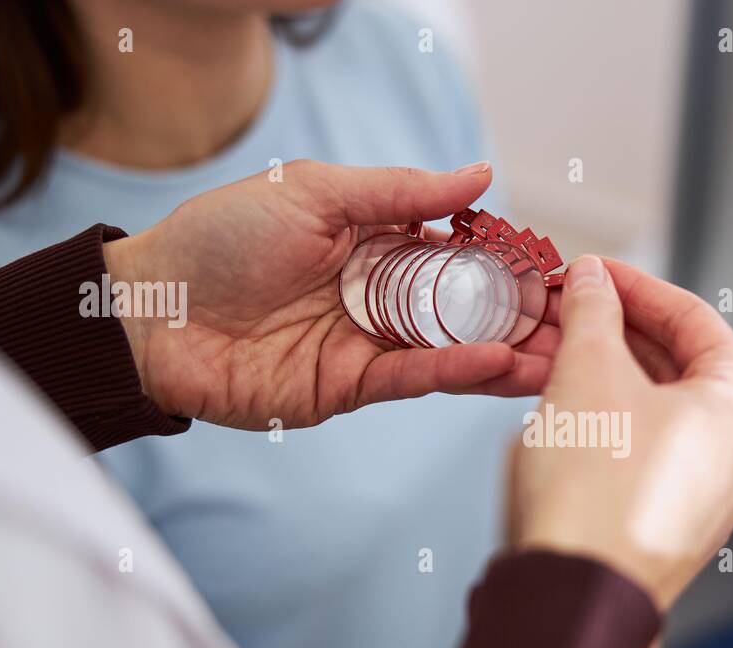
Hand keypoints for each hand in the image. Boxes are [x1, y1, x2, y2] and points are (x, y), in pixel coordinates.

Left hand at [104, 160, 550, 428]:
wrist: (149, 311)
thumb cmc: (220, 238)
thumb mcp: (315, 192)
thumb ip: (401, 191)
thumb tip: (481, 175)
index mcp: (376, 243)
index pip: (461, 254)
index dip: (510, 263)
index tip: (561, 272)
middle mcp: (381, 296)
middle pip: (468, 309)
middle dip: (525, 318)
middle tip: (582, 326)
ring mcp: (368, 344)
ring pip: (452, 350)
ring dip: (509, 353)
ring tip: (564, 356)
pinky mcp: (348, 387)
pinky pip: (414, 378)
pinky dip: (457, 372)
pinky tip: (501, 363)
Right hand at [511, 255, 732, 610]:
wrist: (570, 597)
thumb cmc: (594, 499)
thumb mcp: (588, 373)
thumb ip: (593, 313)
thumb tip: (592, 283)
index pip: (695, 320)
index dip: (637, 285)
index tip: (594, 272)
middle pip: (682, 366)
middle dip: (622, 330)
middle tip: (575, 307)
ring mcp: (707, 496)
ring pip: (661, 410)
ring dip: (611, 374)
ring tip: (563, 353)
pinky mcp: (670, 524)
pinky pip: (647, 452)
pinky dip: (612, 420)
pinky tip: (569, 410)